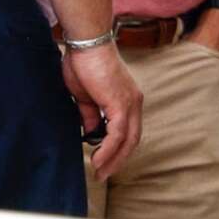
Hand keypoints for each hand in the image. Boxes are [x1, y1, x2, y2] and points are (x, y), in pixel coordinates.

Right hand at [65, 39, 145, 176]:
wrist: (86, 44)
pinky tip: (97, 160)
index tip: (105, 162)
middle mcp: (134, 102)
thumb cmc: (84, 64)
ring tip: (99, 173)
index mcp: (127, 99)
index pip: (129, 130)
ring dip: (113, 160)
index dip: (118, 149)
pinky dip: (108, 150)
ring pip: (127, 140)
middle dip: (118, 160)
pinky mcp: (120, 104)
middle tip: (103, 174)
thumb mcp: (85, 96)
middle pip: (132, 140)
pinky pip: (117, 135)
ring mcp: (130, 103)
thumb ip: (91, 114)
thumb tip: (91, 132)